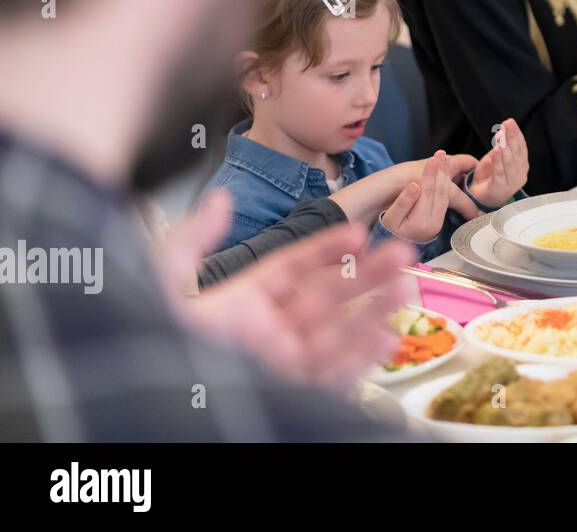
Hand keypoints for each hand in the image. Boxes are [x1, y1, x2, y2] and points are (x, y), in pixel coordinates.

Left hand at [157, 191, 414, 388]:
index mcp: (246, 300)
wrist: (154, 394)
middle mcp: (271, 329)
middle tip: (402, 251)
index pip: (296, 268)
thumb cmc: (154, 339)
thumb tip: (221, 198)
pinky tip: (385, 338)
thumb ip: (192, 238)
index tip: (357, 231)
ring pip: (339, 331)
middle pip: (329, 296)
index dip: (327, 248)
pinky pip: (333, 374)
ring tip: (406, 287)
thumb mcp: (166, 280)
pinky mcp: (289, 391)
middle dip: (368, 274)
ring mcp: (283, 360)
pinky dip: (361, 359)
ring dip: (375, 310)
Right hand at [379, 151, 475, 242]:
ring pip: (445, 195)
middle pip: (441, 192)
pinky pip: (444, 199)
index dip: (431, 175)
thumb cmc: (388, 232)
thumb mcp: (391, 219)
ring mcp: (438, 222)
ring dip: (445, 176)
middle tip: (441, 154)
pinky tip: (442, 173)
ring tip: (443, 159)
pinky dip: (444, 185)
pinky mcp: (439, 220)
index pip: (429, 193)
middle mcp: (434, 223)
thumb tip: (415, 185)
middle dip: (441, 171)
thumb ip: (403, 202)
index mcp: (422, 222)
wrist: (391, 250)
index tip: (432, 159)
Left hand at [468, 117, 528, 209]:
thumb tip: (502, 133)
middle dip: (511, 137)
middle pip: (517, 153)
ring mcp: (511, 183)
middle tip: (506, 125)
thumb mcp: (495, 158)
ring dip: (505, 148)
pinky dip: (498, 162)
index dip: (517, 134)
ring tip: (501, 136)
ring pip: (509, 163)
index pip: (521, 147)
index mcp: (521, 166)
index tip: (511, 122)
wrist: (479, 198)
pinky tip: (495, 151)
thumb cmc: (489, 176)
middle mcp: (520, 175)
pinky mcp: (500, 189)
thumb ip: (500, 147)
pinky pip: (499, 173)